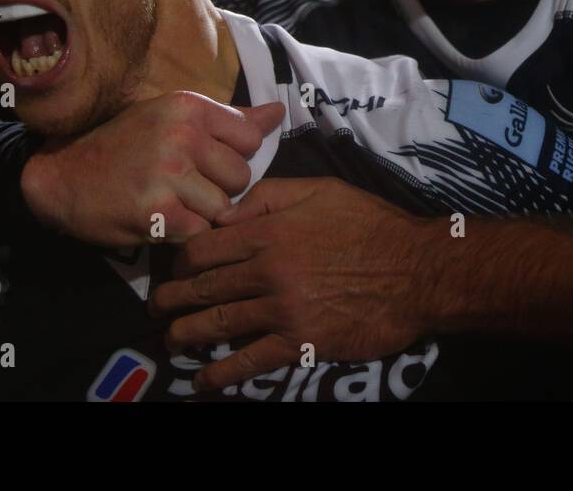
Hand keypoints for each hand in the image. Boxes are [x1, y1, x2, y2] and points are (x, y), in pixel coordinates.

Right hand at [21, 91, 284, 247]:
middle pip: (241, 177)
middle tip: (186, 187)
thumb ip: (229, 120)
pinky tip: (163, 221)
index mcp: (189, 107)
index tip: (206, 162)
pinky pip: (200, 232)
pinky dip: (185, 234)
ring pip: (224, 208)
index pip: (251, 138)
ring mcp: (168, 174)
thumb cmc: (123, 146)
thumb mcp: (173, 118)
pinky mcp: (156, 212)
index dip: (233, 157)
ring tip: (174, 204)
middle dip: (221, 189)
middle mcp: (182, 135)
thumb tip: (279, 113)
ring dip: (204, 215)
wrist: (59, 177)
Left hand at [149, 177, 432, 391]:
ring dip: (186, 336)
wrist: (416, 272)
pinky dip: (219, 374)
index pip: (204, 246)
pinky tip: (202, 380)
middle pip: (202, 286)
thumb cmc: (372, 225)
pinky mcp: (299, 342)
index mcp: (269, 229)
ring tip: (171, 341)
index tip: (175, 270)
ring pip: (217, 323)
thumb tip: (227, 207)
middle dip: (171, 300)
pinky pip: (248, 361)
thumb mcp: (322, 191)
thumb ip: (271, 195)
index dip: (181, 260)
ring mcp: (281, 308)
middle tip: (157, 309)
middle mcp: (267, 269)